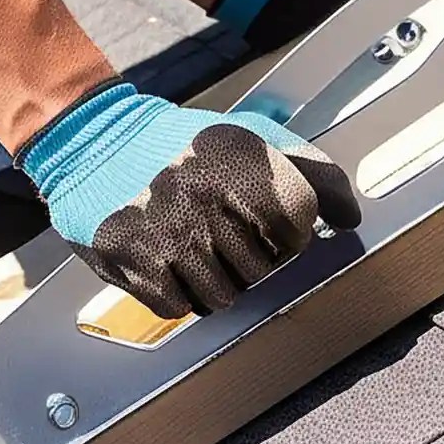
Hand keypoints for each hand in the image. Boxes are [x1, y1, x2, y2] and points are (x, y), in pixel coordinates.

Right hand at [17, 79, 360, 318]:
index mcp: (240, 155)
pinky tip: (164, 260)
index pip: (298, 222)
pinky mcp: (135, 261)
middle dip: (249, 259)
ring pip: (224, 296)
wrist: (92, 143)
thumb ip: (311, 170)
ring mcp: (169, 230)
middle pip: (263, 268)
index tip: (267, 224)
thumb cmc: (183, 145)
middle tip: (220, 234)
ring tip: (192, 246)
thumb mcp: (249, 135)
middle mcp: (205, 191)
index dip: (288, 232)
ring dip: (213, 280)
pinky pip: (180, 307)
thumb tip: (351, 219)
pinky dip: (176, 293)